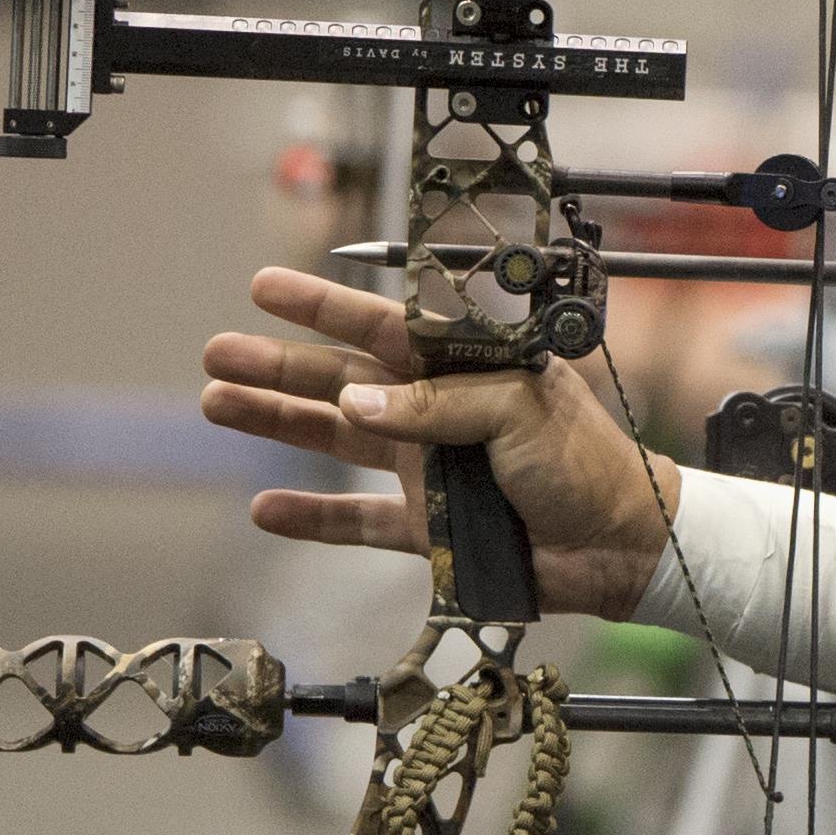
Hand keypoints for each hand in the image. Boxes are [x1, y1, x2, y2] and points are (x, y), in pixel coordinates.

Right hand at [199, 266, 675, 620]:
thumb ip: (439, 404)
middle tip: (216, 351)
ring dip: (279, 422)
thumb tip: (356, 401)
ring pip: (337, 440)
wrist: (619, 547)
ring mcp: (429, 468)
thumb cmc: (588, 465)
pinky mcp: (429, 526)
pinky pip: (356, 520)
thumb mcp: (520, 412)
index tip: (265, 288)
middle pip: (343, 381)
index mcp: (468, 369)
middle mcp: (440, 412)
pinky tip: (265, 507)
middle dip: (278, 364)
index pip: (384, 328)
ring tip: (219, 404)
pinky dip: (313, 517)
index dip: (324, 307)